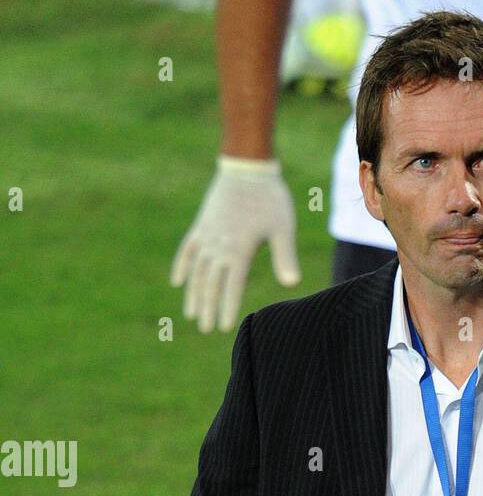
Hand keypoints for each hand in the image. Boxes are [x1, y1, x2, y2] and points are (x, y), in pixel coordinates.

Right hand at [170, 156, 300, 332]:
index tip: (224, 327)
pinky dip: (182, 266)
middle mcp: (219, 245)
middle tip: (205, 329)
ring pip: (196, 270)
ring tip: (191, 314)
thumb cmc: (271, 197)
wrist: (247, 166)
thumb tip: (292, 283)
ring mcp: (207, 235)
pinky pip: (187, 249)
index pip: (231, 286)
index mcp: (239, 249)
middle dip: (208, 307)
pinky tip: (178, 282)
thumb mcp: (283, 227)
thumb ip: (285, 255)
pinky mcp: (202, 225)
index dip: (227, 307)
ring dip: (193, 293)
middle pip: (210, 283)